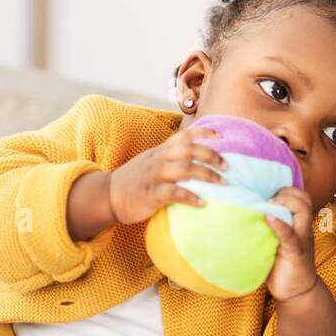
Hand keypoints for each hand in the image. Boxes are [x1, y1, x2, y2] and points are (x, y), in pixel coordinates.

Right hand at [107, 126, 226, 224]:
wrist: (107, 196)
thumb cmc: (135, 181)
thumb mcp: (152, 163)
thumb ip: (171, 159)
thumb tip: (198, 161)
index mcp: (160, 151)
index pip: (184, 135)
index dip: (204, 132)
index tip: (222, 136)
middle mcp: (159, 159)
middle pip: (189, 150)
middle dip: (211, 155)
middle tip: (227, 166)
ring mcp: (154, 175)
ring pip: (185, 169)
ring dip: (207, 175)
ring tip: (223, 184)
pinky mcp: (150, 193)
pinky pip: (174, 193)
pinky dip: (191, 197)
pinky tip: (203, 203)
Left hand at [264, 188, 319, 302]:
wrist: (296, 291)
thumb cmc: (281, 265)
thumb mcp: (275, 241)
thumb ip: (266, 227)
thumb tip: (241, 212)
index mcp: (298, 223)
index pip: (300, 195)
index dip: (285, 189)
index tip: (266, 194)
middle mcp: (303, 227)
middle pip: (302, 198)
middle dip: (284, 193)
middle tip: (266, 201)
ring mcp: (301, 238)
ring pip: (301, 210)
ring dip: (284, 203)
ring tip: (268, 206)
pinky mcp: (295, 252)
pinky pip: (290, 235)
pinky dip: (280, 225)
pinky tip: (268, 219)